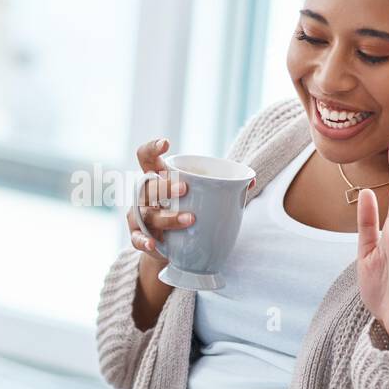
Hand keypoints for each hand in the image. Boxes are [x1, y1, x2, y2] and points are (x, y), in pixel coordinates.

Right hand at [128, 137, 252, 262]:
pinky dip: (143, 242)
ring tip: (190, 219)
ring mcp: (140, 216)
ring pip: (147, 214)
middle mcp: (144, 195)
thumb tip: (251, 181)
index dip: (152, 148)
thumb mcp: (198, 197)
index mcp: (156, 178)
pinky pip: (137, 239)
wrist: (171, 245)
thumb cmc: (184, 210)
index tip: (166, 144)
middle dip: (164, 186)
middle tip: (185, 188)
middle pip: (147, 186)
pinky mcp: (139, 237)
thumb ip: (221, 187)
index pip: (146, 157)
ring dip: (167, 217)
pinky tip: (154, 244)